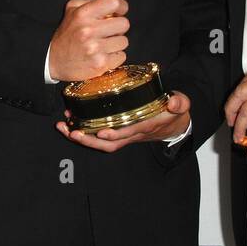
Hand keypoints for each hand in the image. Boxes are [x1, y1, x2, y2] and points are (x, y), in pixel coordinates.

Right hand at [47, 0, 128, 81]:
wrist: (52, 60)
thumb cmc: (66, 35)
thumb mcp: (72, 11)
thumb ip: (90, 1)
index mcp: (83, 14)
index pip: (114, 3)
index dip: (121, 6)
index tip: (119, 11)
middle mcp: (89, 30)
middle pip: (124, 24)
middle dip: (118, 27)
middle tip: (109, 31)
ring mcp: (95, 48)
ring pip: (124, 41)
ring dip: (116, 43)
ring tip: (103, 44)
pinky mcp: (100, 64)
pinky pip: (121, 56)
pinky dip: (114, 56)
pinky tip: (102, 54)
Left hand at [55, 91, 190, 152]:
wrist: (174, 125)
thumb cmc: (174, 114)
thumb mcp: (181, 106)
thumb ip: (179, 103)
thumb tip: (174, 102)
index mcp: (145, 127)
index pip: (128, 133)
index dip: (115, 134)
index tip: (101, 131)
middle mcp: (132, 134)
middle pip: (108, 144)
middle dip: (89, 140)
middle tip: (72, 132)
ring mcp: (124, 135)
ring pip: (101, 143)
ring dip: (82, 137)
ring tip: (64, 128)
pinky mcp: (118, 131)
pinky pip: (99, 136)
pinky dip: (84, 132)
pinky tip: (71, 124)